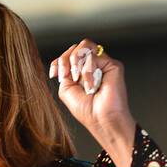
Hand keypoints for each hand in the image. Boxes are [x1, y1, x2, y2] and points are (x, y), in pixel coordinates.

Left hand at [49, 40, 136, 166]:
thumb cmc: (87, 110)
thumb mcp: (66, 90)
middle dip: (65, 59)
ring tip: (77, 78)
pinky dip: (87, 71)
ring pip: (85, 46)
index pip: (68, 55)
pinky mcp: (113, 65)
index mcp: (81, 72)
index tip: (54, 74)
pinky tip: (90, 85)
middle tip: (65, 75)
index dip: (59, 61)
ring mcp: (103, 64)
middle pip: (75, 47)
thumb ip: (64, 72)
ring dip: (76, 61)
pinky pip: (94, 56)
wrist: (101, 120)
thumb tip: (62, 62)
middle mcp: (92, 66)